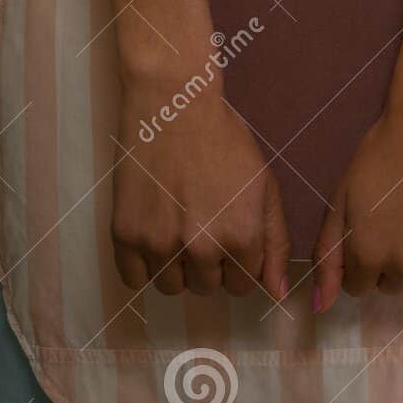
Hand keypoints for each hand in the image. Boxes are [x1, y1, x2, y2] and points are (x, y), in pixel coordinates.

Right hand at [110, 82, 289, 298]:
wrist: (176, 108)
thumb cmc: (226, 143)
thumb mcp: (264, 188)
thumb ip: (275, 243)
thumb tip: (277, 293)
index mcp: (242, 237)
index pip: (243, 285)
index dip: (239, 264)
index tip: (230, 237)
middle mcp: (201, 248)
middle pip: (208, 288)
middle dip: (210, 265)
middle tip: (204, 226)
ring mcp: (160, 244)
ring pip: (172, 288)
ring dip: (177, 268)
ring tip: (179, 228)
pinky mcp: (125, 235)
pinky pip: (134, 280)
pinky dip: (144, 267)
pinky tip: (154, 237)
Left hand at [311, 97, 402, 309]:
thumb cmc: (383, 153)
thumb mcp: (342, 199)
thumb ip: (328, 255)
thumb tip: (321, 306)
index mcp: (368, 254)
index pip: (359, 285)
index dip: (362, 257)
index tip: (373, 229)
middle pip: (392, 286)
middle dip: (390, 261)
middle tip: (401, 219)